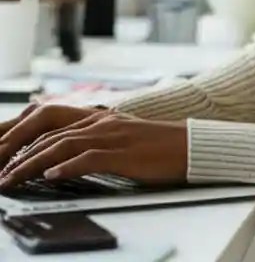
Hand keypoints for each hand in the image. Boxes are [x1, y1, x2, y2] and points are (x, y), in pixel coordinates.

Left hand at [0, 104, 187, 189]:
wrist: (192, 145)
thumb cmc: (161, 146)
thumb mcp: (124, 138)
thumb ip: (98, 141)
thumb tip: (69, 158)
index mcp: (101, 119)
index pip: (52, 129)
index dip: (24, 145)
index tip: (7, 162)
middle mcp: (102, 123)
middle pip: (50, 136)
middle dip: (19, 156)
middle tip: (1, 173)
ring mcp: (113, 136)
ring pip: (61, 146)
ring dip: (32, 164)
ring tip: (13, 179)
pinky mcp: (124, 153)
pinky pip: (88, 158)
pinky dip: (65, 167)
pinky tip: (51, 176)